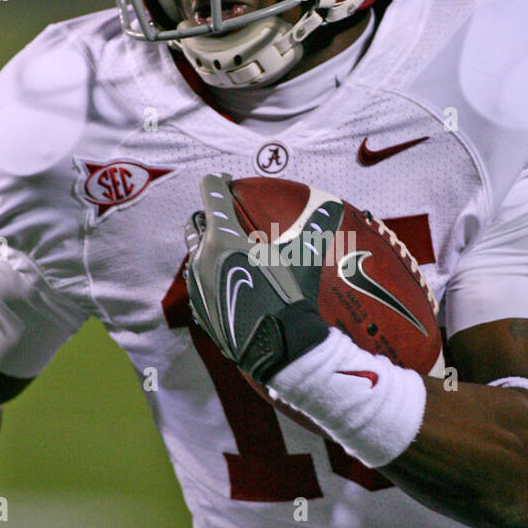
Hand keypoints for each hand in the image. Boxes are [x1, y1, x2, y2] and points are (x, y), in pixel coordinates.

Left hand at [184, 172, 328, 381]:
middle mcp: (202, 255)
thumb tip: (333, 205)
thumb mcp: (300, 260)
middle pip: (196, 221)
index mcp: (222, 237)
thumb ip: (313, 229)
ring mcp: (196, 282)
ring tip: (228, 249)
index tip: (228, 181)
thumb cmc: (286, 296)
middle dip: (209, 214)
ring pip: (194, 251)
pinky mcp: (197, 305)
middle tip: (228, 217)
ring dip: (206, 244)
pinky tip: (227, 279)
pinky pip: (197, 279)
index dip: (219, 181)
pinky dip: (208, 271)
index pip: (212, 193)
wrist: (275, 346)